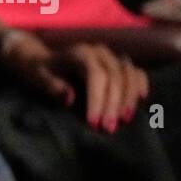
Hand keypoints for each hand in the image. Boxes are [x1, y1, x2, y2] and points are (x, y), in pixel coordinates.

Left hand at [0, 33, 148, 131]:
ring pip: (129, 74)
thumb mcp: (38, 78)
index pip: (96, 75)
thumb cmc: (39, 71)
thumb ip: (52, 86)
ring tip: (124, 120)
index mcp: (80, 53)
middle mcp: (99, 52)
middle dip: (113, 104)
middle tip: (108, 129)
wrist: (42, 60)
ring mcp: (111, 57)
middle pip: (115, 77)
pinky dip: (140, 85)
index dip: (98, 99)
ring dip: (129, 98)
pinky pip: (135, 72)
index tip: (93, 123)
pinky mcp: (118, 64)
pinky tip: (142, 101)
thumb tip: (69, 98)